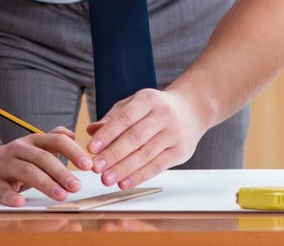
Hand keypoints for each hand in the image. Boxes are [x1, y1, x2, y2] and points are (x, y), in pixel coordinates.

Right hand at [0, 127, 92, 206]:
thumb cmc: (11, 160)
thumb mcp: (32, 146)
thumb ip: (52, 140)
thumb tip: (73, 135)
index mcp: (31, 141)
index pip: (55, 141)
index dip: (73, 152)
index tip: (88, 165)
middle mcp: (18, 149)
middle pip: (42, 158)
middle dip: (61, 172)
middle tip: (76, 186)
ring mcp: (3, 165)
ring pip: (26, 172)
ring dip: (46, 184)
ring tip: (61, 196)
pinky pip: (2, 189)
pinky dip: (12, 196)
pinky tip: (21, 203)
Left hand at [85, 89, 204, 189]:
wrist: (192, 108)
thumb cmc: (157, 108)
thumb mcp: (135, 104)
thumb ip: (113, 118)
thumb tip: (91, 131)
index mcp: (148, 100)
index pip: (125, 118)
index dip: (107, 134)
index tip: (91, 148)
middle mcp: (163, 115)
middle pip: (135, 138)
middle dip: (113, 155)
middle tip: (96, 168)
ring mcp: (173, 133)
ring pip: (145, 154)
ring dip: (124, 169)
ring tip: (107, 179)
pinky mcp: (180, 151)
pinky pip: (157, 166)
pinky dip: (139, 176)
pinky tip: (125, 183)